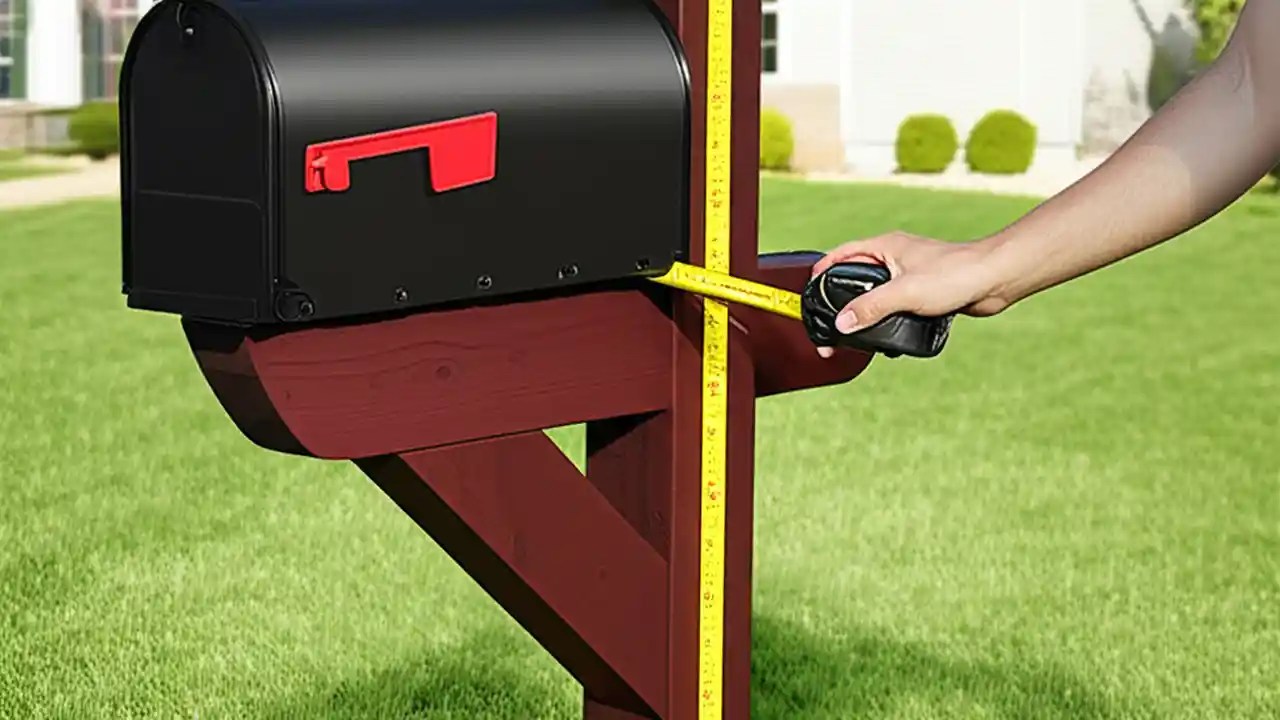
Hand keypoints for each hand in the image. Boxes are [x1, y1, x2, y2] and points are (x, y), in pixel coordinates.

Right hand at [809, 231, 1009, 357]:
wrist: (996, 279)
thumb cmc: (956, 273)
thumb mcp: (904, 292)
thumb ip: (870, 307)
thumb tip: (841, 323)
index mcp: (885, 247)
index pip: (841, 254)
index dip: (822, 271)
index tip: (810, 291)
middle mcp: (895, 258)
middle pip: (856, 277)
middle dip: (843, 298)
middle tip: (832, 321)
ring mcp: (909, 275)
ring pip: (877, 294)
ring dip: (868, 312)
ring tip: (859, 331)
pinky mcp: (924, 292)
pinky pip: (896, 305)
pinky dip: (889, 318)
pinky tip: (890, 333)